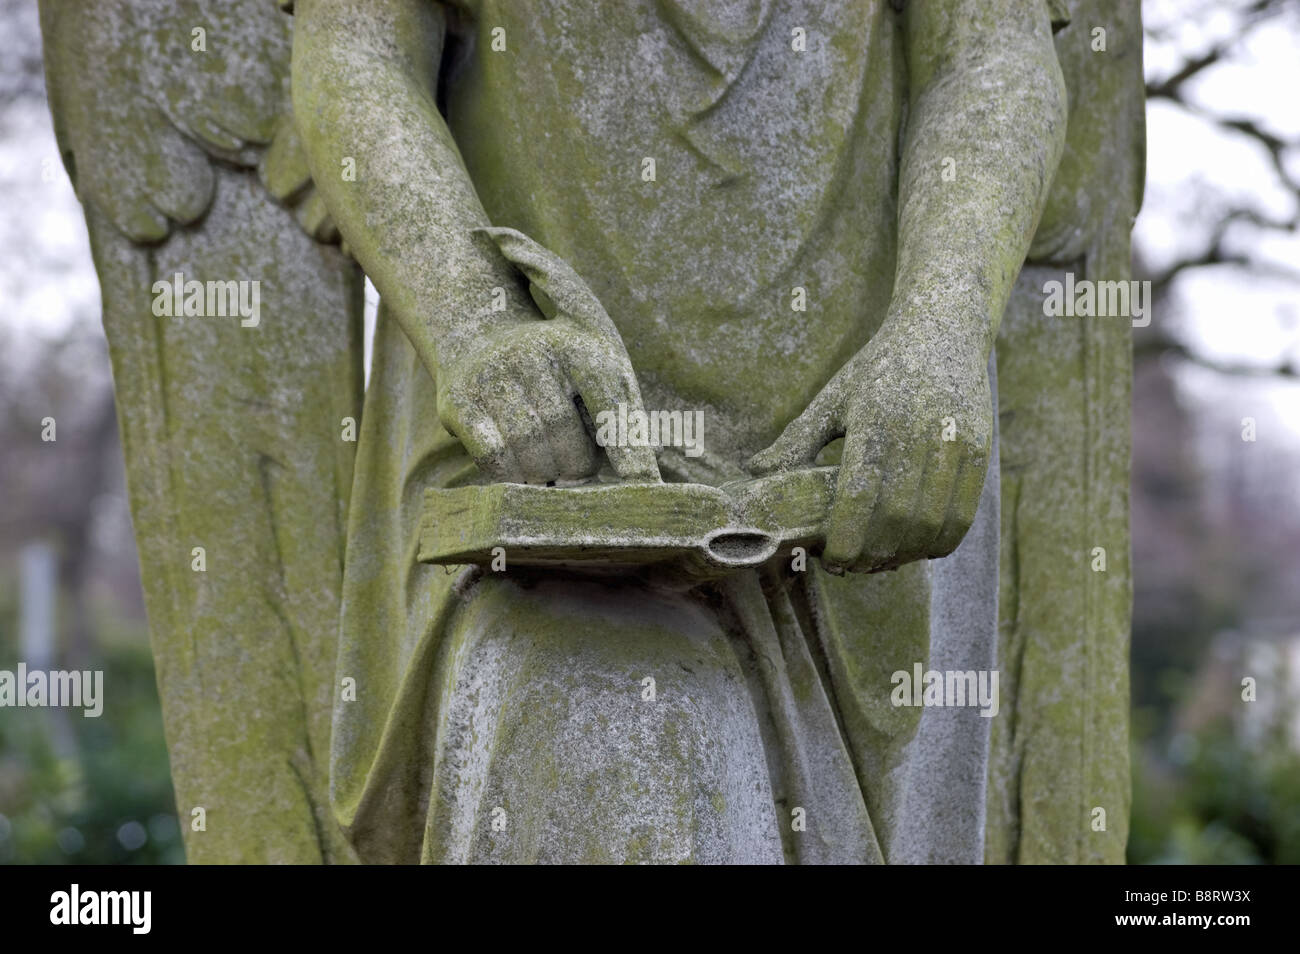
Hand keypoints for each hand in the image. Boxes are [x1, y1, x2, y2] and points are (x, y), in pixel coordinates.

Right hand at [436, 228, 660, 484]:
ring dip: (543, 473)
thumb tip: (644, 481)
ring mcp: (489, 373)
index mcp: (576, 344)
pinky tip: (520, 472)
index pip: (609, 403)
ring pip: (525, 447)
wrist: (481, 338)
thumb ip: (621, 420)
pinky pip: (492, 456)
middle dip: (575, 465)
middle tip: (574, 473)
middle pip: (562, 431)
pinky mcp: (457, 400)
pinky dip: (510, 475)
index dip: (627, 448)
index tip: (643, 486)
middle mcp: (529, 352)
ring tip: (548, 471)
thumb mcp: (594, 375)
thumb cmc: (556, 373)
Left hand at [749, 323, 991, 572]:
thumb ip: (797, 440)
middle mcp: (917, 432)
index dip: (846, 539)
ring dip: (904, 554)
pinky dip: (938, 543)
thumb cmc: (879, 369)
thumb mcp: (834, 398)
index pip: (859, 496)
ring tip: (882, 562)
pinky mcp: (979, 450)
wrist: (943, 330)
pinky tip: (915, 549)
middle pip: (896, 518)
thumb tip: (755, 471)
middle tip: (852, 567)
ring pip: (930, 523)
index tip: (831, 560)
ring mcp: (953, 442)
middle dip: (872, 554)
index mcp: (874, 419)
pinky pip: (962, 515)